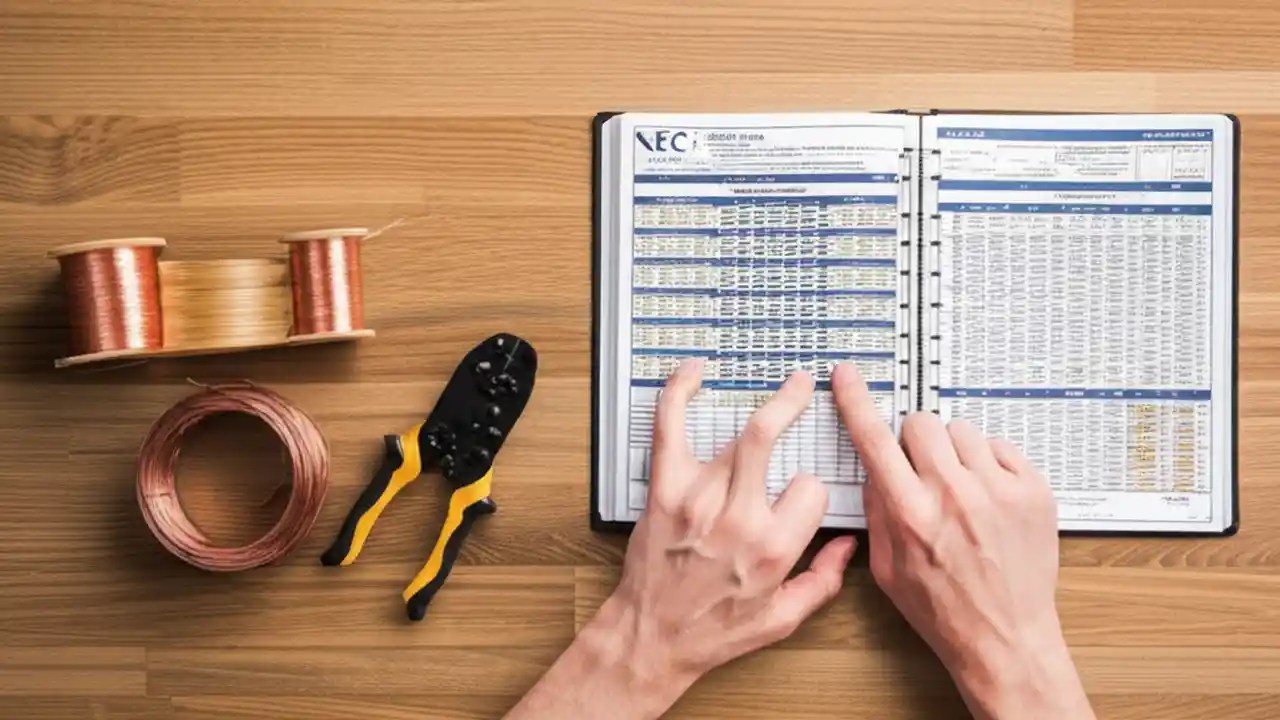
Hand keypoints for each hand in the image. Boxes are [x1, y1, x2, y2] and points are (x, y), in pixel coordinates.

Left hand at [506, 360, 855, 719]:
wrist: (652, 636)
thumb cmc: (711, 632)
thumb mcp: (783, 620)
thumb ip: (823, 580)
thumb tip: (847, 545)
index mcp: (772, 547)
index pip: (811, 488)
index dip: (810, 489)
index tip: (800, 494)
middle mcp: (737, 518)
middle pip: (771, 439)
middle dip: (793, 404)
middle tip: (804, 387)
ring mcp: (697, 499)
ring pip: (734, 434)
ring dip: (759, 404)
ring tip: (776, 390)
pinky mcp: (664, 490)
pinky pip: (670, 427)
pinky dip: (678, 393)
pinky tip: (692, 372)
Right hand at [831, 364, 1093, 719]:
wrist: (1005, 638)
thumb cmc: (945, 610)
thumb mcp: (887, 568)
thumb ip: (877, 511)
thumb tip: (876, 469)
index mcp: (910, 513)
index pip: (873, 440)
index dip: (855, 402)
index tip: (848, 377)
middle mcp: (953, 495)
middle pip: (921, 424)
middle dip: (914, 442)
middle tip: (921, 471)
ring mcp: (997, 490)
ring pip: (961, 430)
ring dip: (953, 452)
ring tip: (960, 491)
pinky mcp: (1032, 490)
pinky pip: (1000, 446)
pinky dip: (989, 464)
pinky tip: (987, 498)